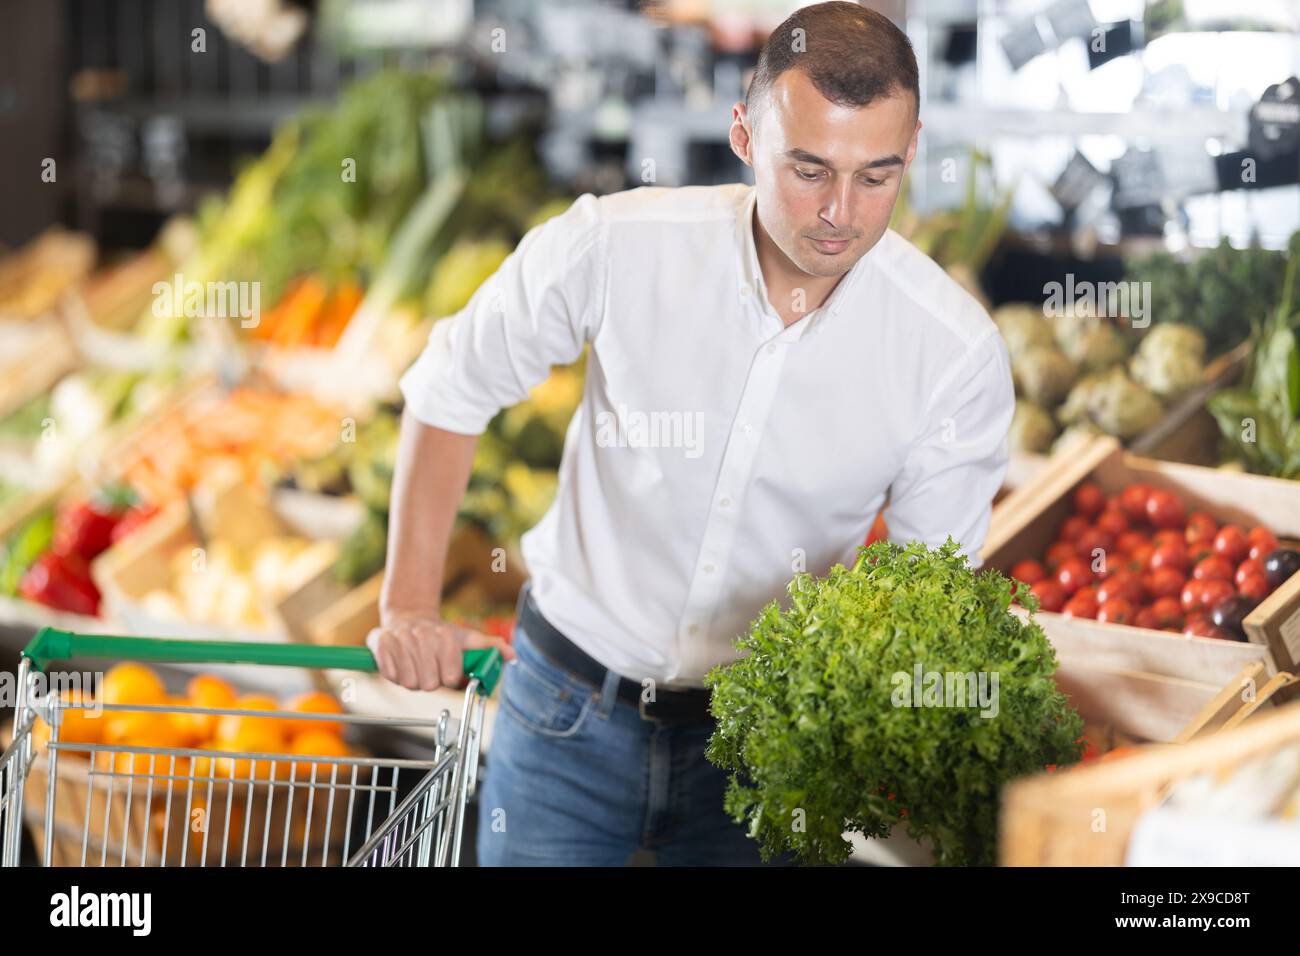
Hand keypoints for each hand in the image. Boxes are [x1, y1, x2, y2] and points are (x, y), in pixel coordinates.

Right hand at [366, 612, 515, 690]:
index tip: (446, 668)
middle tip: (429, 667)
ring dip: (412, 678)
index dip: (448, 677)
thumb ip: (489, 649)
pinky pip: (389, 674)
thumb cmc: (441, 635)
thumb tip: (512, 655)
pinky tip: (400, 662)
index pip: (450, 678)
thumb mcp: (467, 640)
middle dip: (429, 680)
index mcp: (445, 636)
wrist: (409, 618)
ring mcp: (400, 638)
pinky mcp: (379, 641)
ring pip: (408, 681)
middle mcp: (422, 635)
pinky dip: (393, 673)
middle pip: (428, 683)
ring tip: (415, 665)